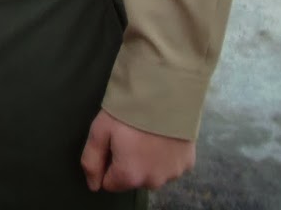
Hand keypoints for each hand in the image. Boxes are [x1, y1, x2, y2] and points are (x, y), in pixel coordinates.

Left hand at [80, 110, 194, 192]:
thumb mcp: (100, 131)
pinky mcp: (188, 163)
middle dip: (128, 163)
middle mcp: (153, 182)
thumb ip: (91, 161)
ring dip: (148, 161)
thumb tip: (93, 186)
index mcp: (130, 176)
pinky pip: (170, 165)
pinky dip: (165, 155)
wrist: (165, 95)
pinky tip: (163, 136)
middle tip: (129, 136)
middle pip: (133, 179)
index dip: (107, 162)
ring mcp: (173, 174)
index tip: (111, 143)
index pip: (109, 183)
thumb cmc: (128, 112)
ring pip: (153, 173)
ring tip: (147, 134)